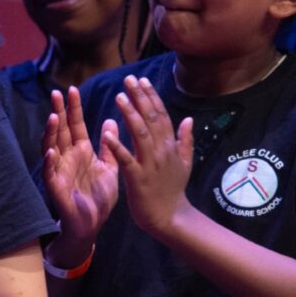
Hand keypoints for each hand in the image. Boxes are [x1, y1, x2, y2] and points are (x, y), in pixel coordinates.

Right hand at [42, 87, 117, 262]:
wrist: (92, 224)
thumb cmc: (99, 197)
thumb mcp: (109, 168)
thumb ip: (109, 146)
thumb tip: (111, 121)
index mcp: (81, 151)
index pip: (75, 125)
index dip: (73, 108)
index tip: (72, 89)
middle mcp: (67, 157)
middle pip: (61, 131)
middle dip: (59, 113)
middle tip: (57, 93)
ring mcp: (59, 171)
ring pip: (52, 147)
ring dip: (51, 133)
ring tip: (53, 118)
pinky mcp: (55, 187)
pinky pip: (50, 172)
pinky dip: (50, 162)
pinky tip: (51, 151)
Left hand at [101, 77, 193, 240]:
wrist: (169, 217)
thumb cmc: (172, 189)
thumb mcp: (184, 163)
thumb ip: (185, 140)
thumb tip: (189, 118)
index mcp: (170, 146)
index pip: (161, 116)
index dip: (151, 97)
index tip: (142, 80)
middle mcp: (162, 151)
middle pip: (151, 119)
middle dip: (140, 98)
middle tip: (128, 79)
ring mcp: (150, 164)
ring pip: (140, 134)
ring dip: (130, 114)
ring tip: (119, 97)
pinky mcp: (138, 178)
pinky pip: (126, 159)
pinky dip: (117, 146)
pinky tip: (107, 133)